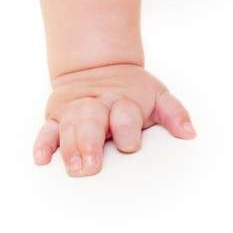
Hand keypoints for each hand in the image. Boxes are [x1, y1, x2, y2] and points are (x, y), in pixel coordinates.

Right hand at [33, 61, 195, 176]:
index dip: (127, 129)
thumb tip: (190, 134)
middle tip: (91, 165)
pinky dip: (43, 144)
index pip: (125, 115)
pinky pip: (46, 130)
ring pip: (68, 127)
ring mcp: (75, 110)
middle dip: (91, 143)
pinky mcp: (56, 116)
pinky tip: (41, 159)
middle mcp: (98, 105)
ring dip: (69, 147)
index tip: (129, 145)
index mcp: (125, 101)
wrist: (98, 64)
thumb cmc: (132, 91)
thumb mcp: (158, 95)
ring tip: (72, 167)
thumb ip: (174, 113)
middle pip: (92, 122)